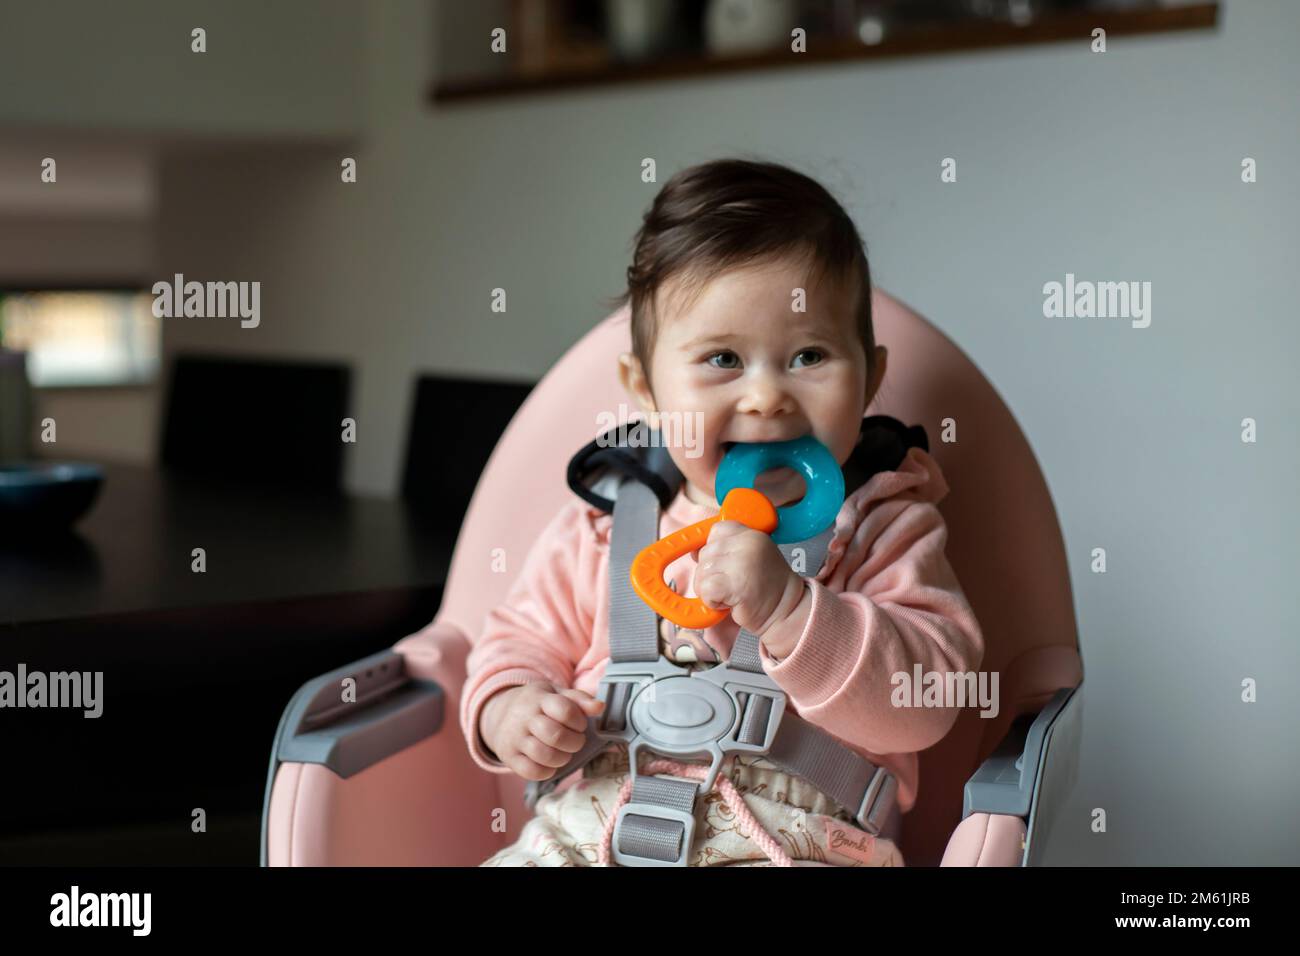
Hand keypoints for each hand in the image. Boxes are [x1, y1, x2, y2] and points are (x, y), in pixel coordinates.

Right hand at [479, 682, 604, 781]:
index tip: (579, 724)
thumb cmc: (537, 704)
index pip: (565, 710)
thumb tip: (600, 707)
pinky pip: (531, 772)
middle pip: (556, 735)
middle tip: (575, 741)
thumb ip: (579, 699)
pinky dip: (547, 771)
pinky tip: (550, 763)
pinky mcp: (509, 757)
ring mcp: (515, 739)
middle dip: (575, 742)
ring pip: (544, 755)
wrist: (500, 714)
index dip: (579, 722)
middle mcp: (524, 718)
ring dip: (563, 758)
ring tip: (564, 753)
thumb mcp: (556, 694)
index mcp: (539, 699)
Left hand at [693, 521, 805, 635]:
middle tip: (733, 584)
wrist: (786, 610)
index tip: (724, 565)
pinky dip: (712, 601)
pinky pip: (705, 589)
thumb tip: (691, 550)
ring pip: (701, 572)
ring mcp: (742, 562)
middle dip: (711, 574)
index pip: (716, 531)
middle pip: (705, 554)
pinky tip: (730, 602)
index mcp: (750, 534)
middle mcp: (747, 543)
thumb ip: (724, 549)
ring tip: (733, 594)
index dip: (714, 550)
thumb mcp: (748, 557)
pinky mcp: (736, 584)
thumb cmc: (765, 586)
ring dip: (710, 590)